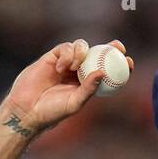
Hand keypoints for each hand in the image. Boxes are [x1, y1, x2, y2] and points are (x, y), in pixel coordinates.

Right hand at [1, 38, 134, 135]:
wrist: (28, 108)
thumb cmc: (53, 111)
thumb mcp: (75, 102)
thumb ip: (88, 88)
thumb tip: (103, 74)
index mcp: (88, 84)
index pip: (108, 70)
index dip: (120, 64)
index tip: (129, 61)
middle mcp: (79, 72)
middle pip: (99, 54)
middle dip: (110, 47)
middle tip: (118, 47)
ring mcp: (66, 63)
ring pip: (81, 47)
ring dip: (81, 53)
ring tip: (74, 67)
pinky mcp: (53, 56)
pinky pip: (65, 47)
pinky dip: (67, 54)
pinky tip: (61, 66)